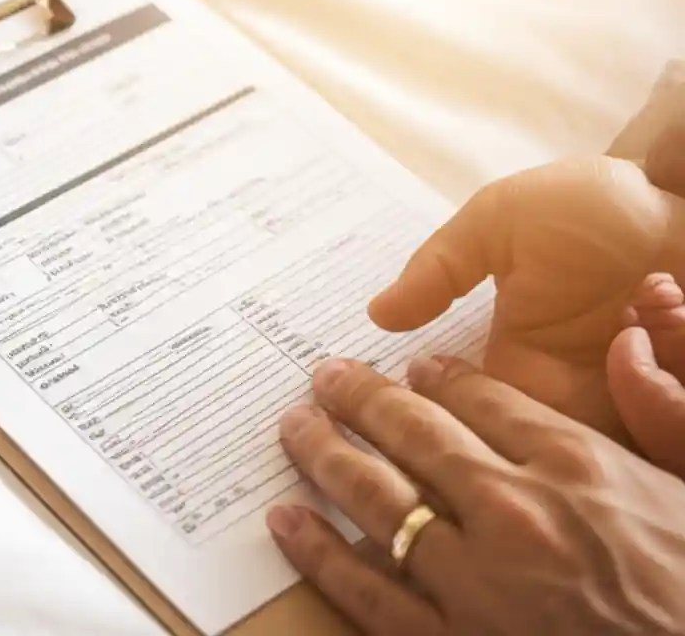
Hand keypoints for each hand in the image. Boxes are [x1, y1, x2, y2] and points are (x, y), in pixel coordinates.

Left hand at [268, 358, 684, 634]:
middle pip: (414, 434)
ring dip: (326, 454)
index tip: (411, 368)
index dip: (438, 378)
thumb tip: (626, 345)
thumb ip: (664, 412)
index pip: (483, 400)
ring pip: (377, 498)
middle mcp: (514, 510)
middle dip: (361, 398)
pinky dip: (318, 551)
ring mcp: (474, 580)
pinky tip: (287, 520)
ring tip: (296, 426)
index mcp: (578, 465)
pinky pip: (365, 589)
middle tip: (326, 377)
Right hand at [369, 154, 684, 438]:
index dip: (475, 427)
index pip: (477, 432)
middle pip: (555, 461)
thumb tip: (375, 315)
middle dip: (588, 402)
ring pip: (625, 448)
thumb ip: (440, 270)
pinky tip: (670, 305)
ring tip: (649, 299)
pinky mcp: (676, 405)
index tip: (490, 385)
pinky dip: (674, 382)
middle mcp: (571, 405)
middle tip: (616, 332)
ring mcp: (627, 411)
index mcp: (516, 373)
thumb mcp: (499, 224)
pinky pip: (672, 431)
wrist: (682, 194)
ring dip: (644, 377)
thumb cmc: (590, 209)